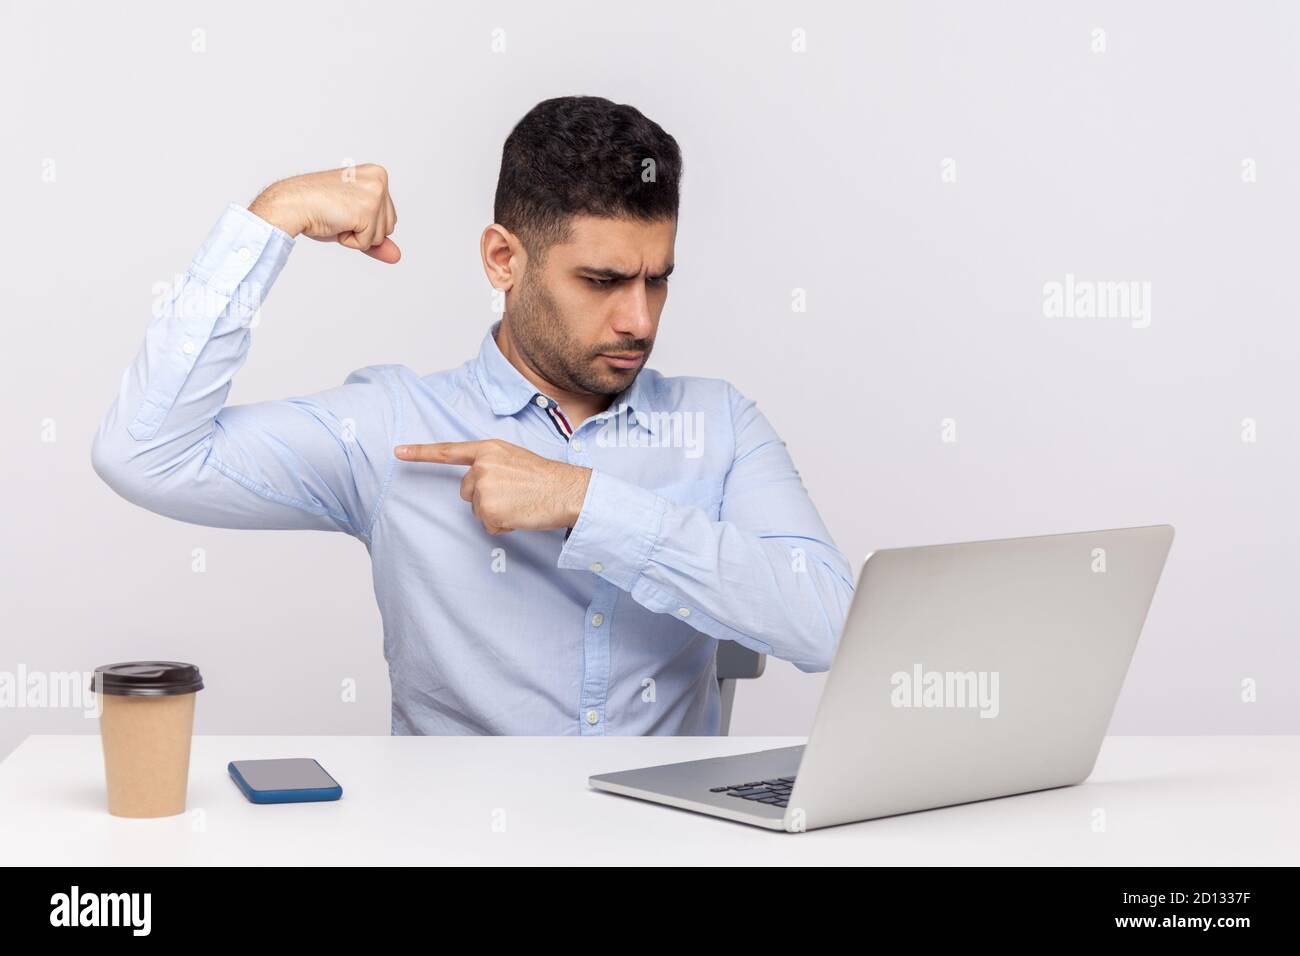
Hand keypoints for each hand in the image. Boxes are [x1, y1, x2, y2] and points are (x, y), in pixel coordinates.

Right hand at [248, 163, 399, 262]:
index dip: (365, 223)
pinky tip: (336, 222)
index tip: (343, 208)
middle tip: (339, 213)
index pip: (388, 217)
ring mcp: (375, 193)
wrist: (291, 204)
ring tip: (337, 216)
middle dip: (364, 230)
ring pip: (380, 237)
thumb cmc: (316, 209)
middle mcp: (380, 179)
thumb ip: (376, 237)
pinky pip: (368, 243)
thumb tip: (397, 256)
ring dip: (357, 236)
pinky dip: (350, 241)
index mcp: (377, 174)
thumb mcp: (354, 221)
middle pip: (389, 227)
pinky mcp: (367, 209)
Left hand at [395, 439, 591, 534]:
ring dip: (497, 512)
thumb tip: (476, 484)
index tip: (398, 451)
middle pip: (466, 491)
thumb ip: (491, 464)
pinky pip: (489, 525)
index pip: (448, 451)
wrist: (567, 491)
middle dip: (485, 497)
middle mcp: (482, 466)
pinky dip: (504, 525)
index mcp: (488, 449)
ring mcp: (484, 489)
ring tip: (520, 503)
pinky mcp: (489, 511)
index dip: (420, 452)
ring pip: (478, 510)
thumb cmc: (545, 477)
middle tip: (514, 494)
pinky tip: (521, 514)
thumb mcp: (515, 458)